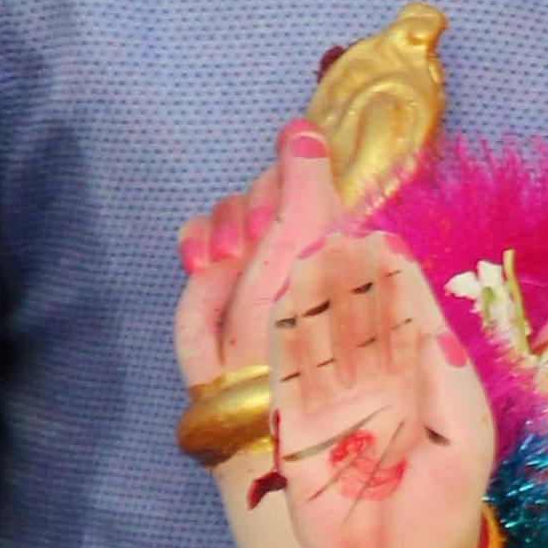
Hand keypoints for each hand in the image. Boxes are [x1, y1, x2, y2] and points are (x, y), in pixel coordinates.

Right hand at [175, 119, 344, 392]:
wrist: (255, 418)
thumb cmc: (302, 336)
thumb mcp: (315, 251)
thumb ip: (309, 185)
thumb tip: (302, 130)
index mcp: (349, 243)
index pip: (318, 176)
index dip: (299, 170)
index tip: (295, 169)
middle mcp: (304, 252)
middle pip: (275, 186)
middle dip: (263, 201)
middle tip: (261, 237)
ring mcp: (259, 271)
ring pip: (235, 207)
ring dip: (229, 225)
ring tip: (231, 260)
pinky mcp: (218, 289)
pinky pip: (200, 236)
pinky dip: (198, 244)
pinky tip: (204, 266)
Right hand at [267, 232, 496, 547]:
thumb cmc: (439, 518)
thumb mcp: (464, 453)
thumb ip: (453, 392)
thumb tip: (437, 333)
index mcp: (427, 381)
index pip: (411, 318)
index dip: (399, 280)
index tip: (386, 242)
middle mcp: (379, 382)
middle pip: (362, 313)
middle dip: (353, 272)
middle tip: (340, 228)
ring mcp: (334, 400)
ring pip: (323, 332)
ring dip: (316, 291)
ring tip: (310, 248)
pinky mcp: (295, 423)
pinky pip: (288, 370)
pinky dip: (284, 333)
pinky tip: (283, 298)